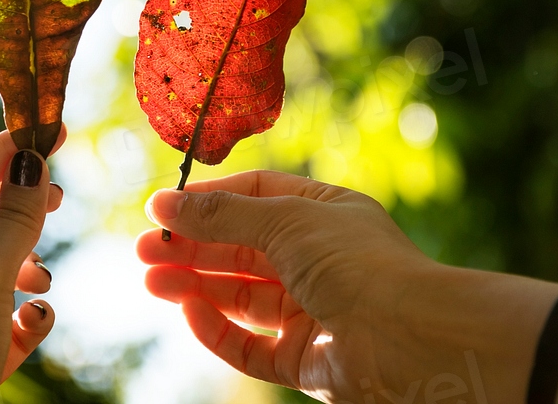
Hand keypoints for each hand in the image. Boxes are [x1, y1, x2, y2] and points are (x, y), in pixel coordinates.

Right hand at [137, 171, 557, 403]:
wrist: (414, 342)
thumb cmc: (358, 264)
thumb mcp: (284, 221)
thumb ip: (223, 215)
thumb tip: (165, 204)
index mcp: (324, 213)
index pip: (255, 197)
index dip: (208, 202)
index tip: (161, 209)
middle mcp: (320, 258)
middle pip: (242, 249)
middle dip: (193, 248)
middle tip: (143, 250)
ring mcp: (315, 310)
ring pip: (242, 298)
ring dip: (196, 286)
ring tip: (151, 281)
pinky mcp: (310, 360)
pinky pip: (254, 346)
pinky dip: (220, 331)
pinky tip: (190, 313)